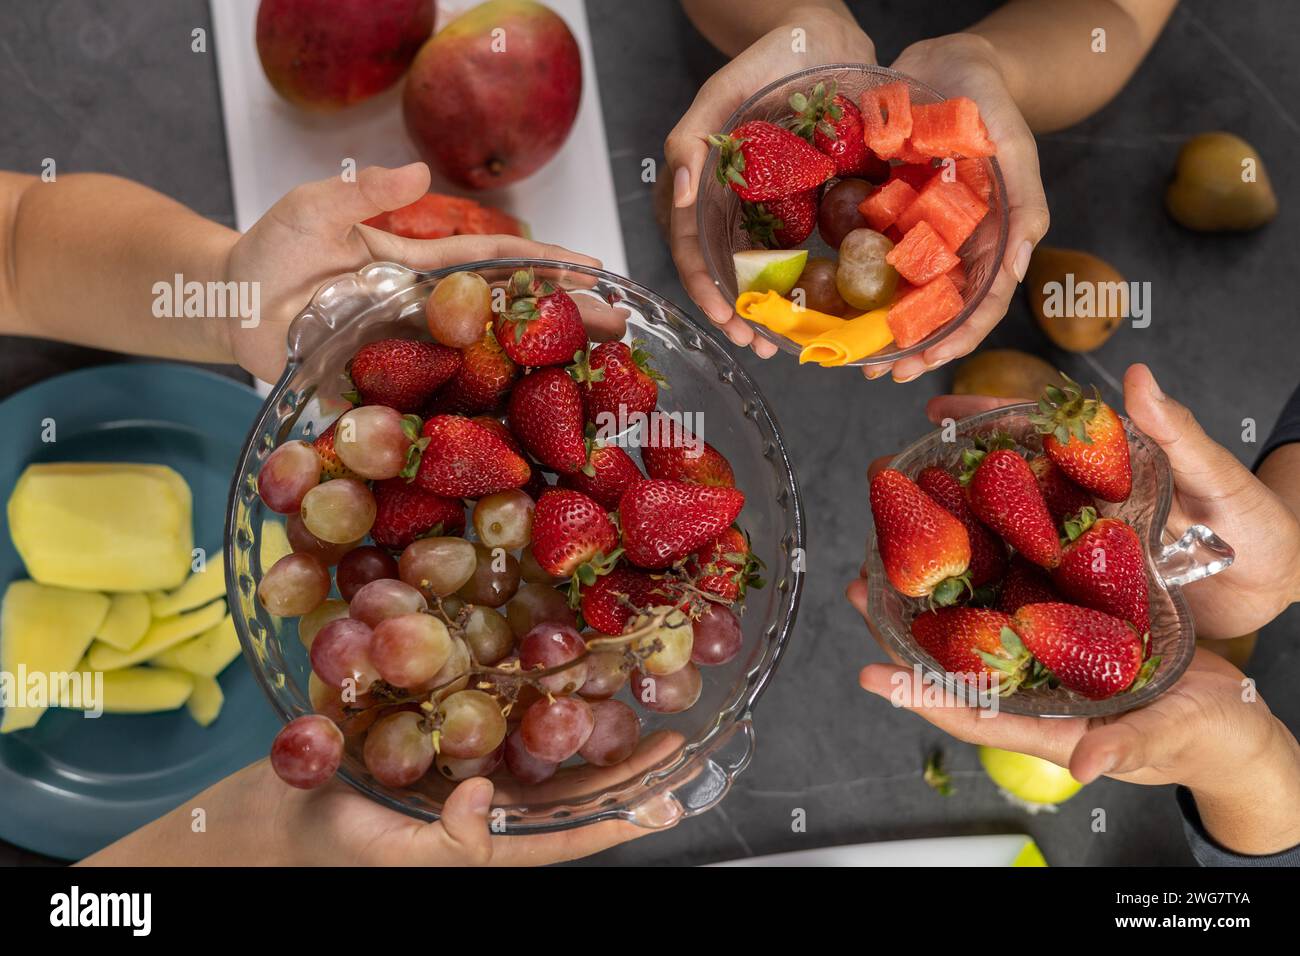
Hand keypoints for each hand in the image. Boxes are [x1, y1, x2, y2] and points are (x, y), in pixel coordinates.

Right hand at [83, 732, 682, 866]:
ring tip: (630, 692)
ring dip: (585, 722)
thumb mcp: (383, 855)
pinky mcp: (437, 736)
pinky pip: (492, 710)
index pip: (570, 835)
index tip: (672, 788)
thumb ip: (445, 845)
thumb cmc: (319, 847)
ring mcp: (463, 769)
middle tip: (672, 729)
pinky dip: (525, 690)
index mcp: (484, 842)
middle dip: (623, 763)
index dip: (623, 813)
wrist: (261, 817)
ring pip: (540, 747)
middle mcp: (485, 804)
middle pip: (569, 786)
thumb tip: (492, 803)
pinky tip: (549, 661)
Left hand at [222, 163, 607, 383]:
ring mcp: (410, 355)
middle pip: (506, 317)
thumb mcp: (316, 210)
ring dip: (534, 371)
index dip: (545, 265)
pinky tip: (516, 435)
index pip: (495, 264)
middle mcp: (426, 314)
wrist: (229, 305)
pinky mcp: (386, 392)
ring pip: (484, 363)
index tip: (594, 269)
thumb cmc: (273, 252)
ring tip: (591, 379)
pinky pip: (434, 406)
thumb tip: (419, 170)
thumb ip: (363, 191)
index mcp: (420, 268)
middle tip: (619, 328)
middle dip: (563, 319)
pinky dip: (474, 418)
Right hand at [665, 7, 876, 355]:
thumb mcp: (722, 91)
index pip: (688, 248)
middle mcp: (720, 202)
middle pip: (716, 270)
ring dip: (759, 311)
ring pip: (747, 270)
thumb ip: (689, 140)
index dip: (704, 288)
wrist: (820, 38)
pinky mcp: (788, 206)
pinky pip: (784, 252)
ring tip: (778, 342)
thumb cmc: (769, 57)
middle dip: (732, 313)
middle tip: (757, 346)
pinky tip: (807, 309)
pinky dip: (790, 286)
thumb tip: (677, 198)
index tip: (727, 317)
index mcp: (696, 182)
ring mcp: (754, 207)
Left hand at [850, 569, 1299, 852]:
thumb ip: (1127, 747)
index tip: (871, 673)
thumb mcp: (1170, 737)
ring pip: (981, 625)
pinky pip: (1023, 599)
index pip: (971, 713)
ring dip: (939, 593)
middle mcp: (1039, 688)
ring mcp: (1052, 655)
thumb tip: (1086, 765)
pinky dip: (995, 571)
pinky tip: (971, 539)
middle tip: (861, 589)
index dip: (919, 696)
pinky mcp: (1074, 624)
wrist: (1233, 713)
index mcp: (1050, 724)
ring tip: (893, 554)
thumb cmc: (1203, 735)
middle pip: (958, 663)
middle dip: (905, 632)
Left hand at [876, 34, 1049, 382]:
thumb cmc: (990, 99)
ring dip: (878, 327)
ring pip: (902, 293)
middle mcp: (956, 244)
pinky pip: (870, 256)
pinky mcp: (888, 216)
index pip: (980, 303)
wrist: (946, 61)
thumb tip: (1018, 269)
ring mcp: (920, 234)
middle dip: (909, 346)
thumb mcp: (1014, 144)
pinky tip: (828, 303)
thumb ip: (1024, 201)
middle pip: (937, 310)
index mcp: (992, 238)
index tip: (923, 361)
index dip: (954, 338)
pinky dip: (854, 283)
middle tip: (875, 370)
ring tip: (849, 352)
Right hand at [919, 364, 1299, 638]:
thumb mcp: (1223, 481)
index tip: (934, 411)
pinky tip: (947, 610)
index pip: (1035, 435)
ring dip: (952, 546)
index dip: (985, 420)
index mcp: (1106, 469)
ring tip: (894, 553)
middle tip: (887, 485)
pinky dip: (989, 600)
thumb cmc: (1262, 527)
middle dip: (944, 485)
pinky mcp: (1087, 603)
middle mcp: (1082, 510)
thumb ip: (1180, 436)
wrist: (1282, 592)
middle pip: (1001, 491)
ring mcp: (1080, 557)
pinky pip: (1031, 597)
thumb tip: (1140, 377)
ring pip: (1005, 545)